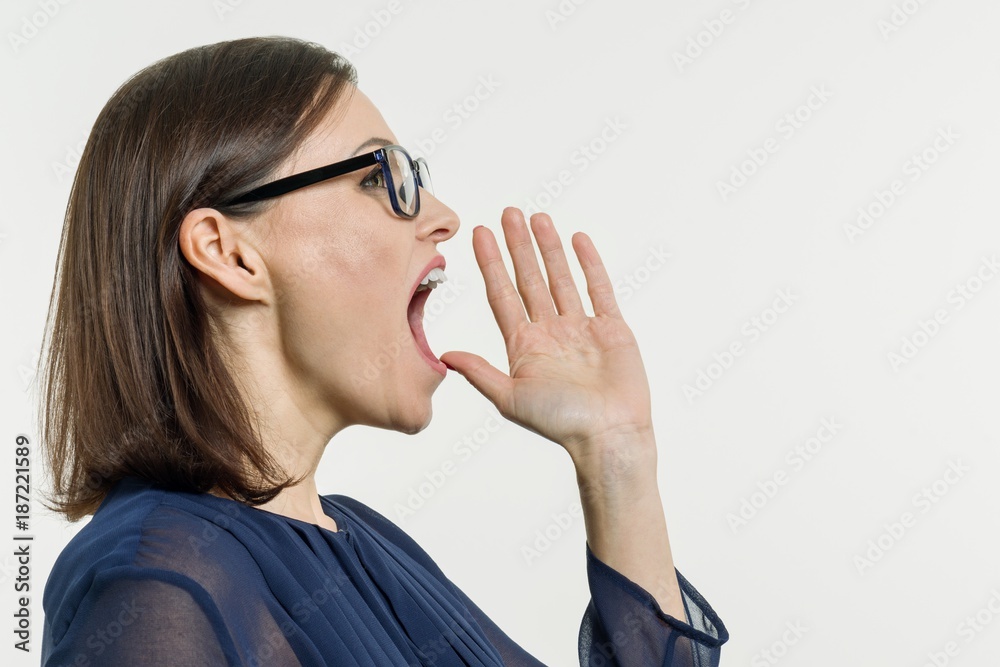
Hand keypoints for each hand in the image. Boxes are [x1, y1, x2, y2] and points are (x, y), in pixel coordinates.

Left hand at [439, 207, 654, 466]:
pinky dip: (589, 264)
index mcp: (524, 345)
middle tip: (509, 213)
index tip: (480, 234)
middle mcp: (550, 332)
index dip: (491, 263)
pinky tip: (577, 241)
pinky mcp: (610, 328)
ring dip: (549, 248)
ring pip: (561, 278)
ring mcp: (580, 327)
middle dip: (518, 246)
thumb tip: (445, 356)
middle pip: (530, 278)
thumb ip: (480, 372)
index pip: (502, 294)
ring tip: (538, 218)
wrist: (609, 435)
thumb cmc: (562, 423)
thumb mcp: (510, 398)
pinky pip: (598, 288)